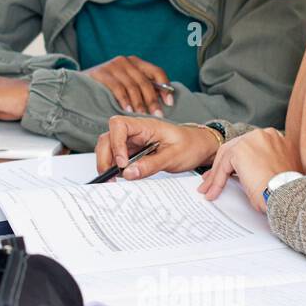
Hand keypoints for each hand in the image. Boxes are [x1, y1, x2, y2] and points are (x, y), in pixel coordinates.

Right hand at [85, 55, 172, 116]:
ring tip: (142, 116)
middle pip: (145, 82)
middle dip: (152, 101)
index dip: (165, 88)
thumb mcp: (125, 83)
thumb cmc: (105, 87)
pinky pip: (118, 88)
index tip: (169, 103)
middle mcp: (125, 61)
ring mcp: (113, 66)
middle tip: (157, 115)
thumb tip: (162, 101)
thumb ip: (140, 87)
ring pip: (132, 86)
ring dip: (139, 103)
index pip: (156, 72)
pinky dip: (124, 101)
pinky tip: (128, 111)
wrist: (78, 83)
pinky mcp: (101, 73)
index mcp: (135, 62)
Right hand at [95, 116, 218, 179]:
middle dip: (105, 157)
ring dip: (107, 163)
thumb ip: (151, 165)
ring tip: (113, 180)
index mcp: (146, 125)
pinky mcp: (134, 151)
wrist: (200, 146)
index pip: (119, 125)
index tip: (122, 163)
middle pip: (108, 137)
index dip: (116, 143)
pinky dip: (115, 167)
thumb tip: (128, 173)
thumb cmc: (191, 145)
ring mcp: (133, 141)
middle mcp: (136, 131)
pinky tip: (120, 177)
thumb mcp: (173, 157)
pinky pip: (118, 156)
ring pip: (110, 147)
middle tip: (109, 177)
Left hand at [198, 128, 300, 211]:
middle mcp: (264, 134)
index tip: (227, 174)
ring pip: (226, 157)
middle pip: (235, 149)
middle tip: (211, 181)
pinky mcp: (240, 150)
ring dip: (216, 175)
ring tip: (209, 189)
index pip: (248, 148)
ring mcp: (252, 139)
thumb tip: (240, 172)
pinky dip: (217, 180)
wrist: (287, 194)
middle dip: (221, 167)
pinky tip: (213, 191)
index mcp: (275, 138)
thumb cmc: (285, 189)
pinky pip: (223, 166)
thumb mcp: (274, 171)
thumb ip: (259, 164)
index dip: (235, 162)